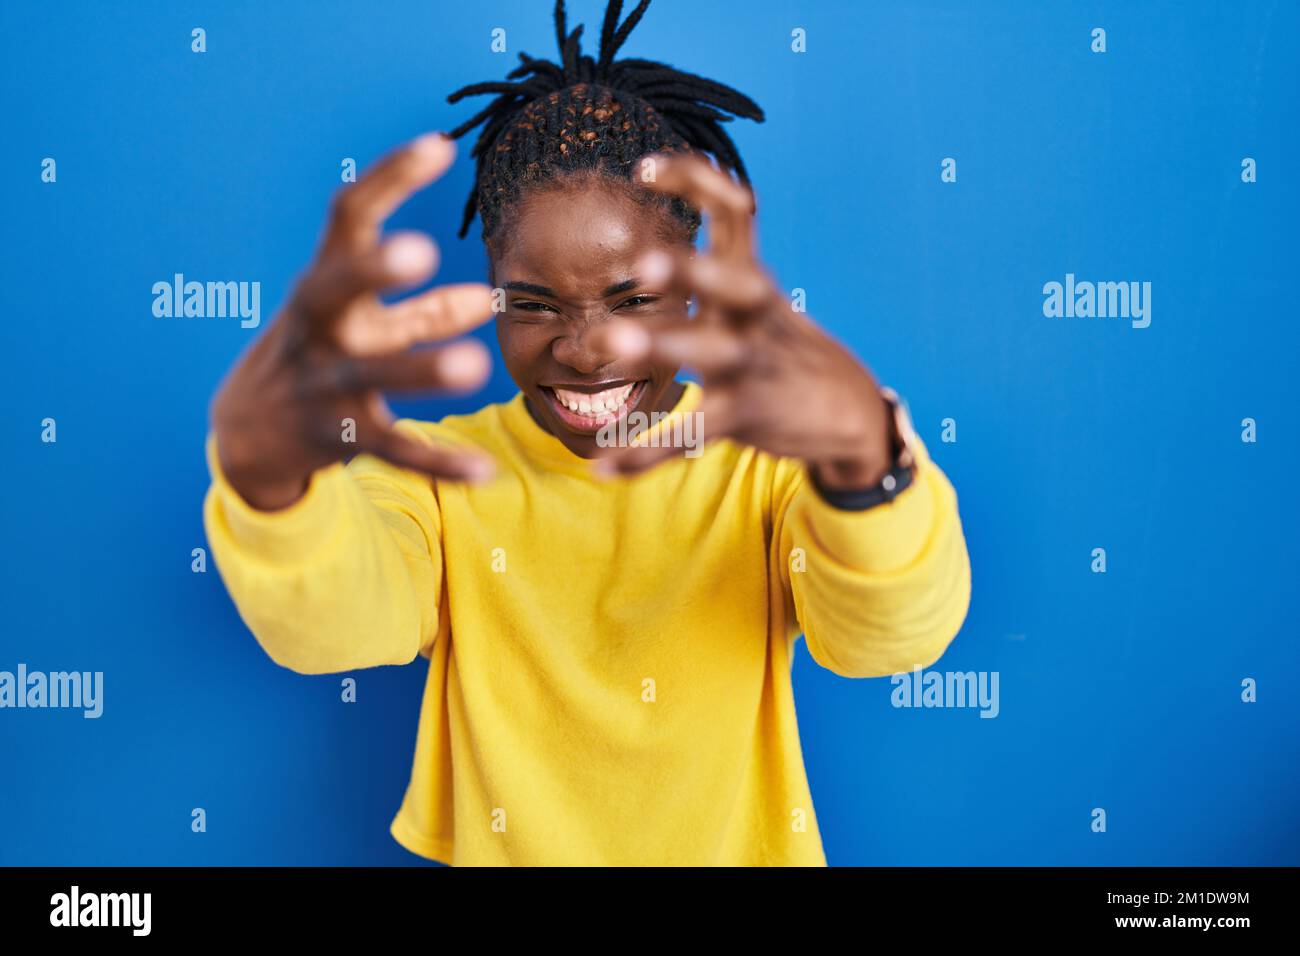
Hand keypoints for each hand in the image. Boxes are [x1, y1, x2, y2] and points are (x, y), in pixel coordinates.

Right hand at [211, 134, 495, 510]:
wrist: (248, 434)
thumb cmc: (320, 354)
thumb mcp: (361, 324)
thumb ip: (421, 313)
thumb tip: (481, 300)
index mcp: (323, 285)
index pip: (347, 218)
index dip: (389, 180)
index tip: (439, 146)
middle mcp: (316, 328)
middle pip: (334, 289)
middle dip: (371, 270)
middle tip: (420, 249)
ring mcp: (322, 384)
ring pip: (370, 375)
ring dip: (420, 369)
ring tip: (475, 365)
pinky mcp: (337, 438)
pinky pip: (392, 449)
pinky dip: (437, 462)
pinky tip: (483, 472)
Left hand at [593, 153, 895, 489]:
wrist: (849, 411)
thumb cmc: (781, 345)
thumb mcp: (756, 297)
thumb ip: (718, 262)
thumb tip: (678, 208)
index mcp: (752, 279)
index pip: (735, 212)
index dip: (696, 183)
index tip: (643, 169)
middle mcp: (754, 315)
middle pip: (733, 283)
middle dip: (693, 271)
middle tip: (644, 265)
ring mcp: (751, 366)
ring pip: (709, 353)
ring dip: (659, 346)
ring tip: (608, 344)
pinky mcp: (746, 416)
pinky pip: (690, 435)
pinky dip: (645, 454)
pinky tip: (601, 466)